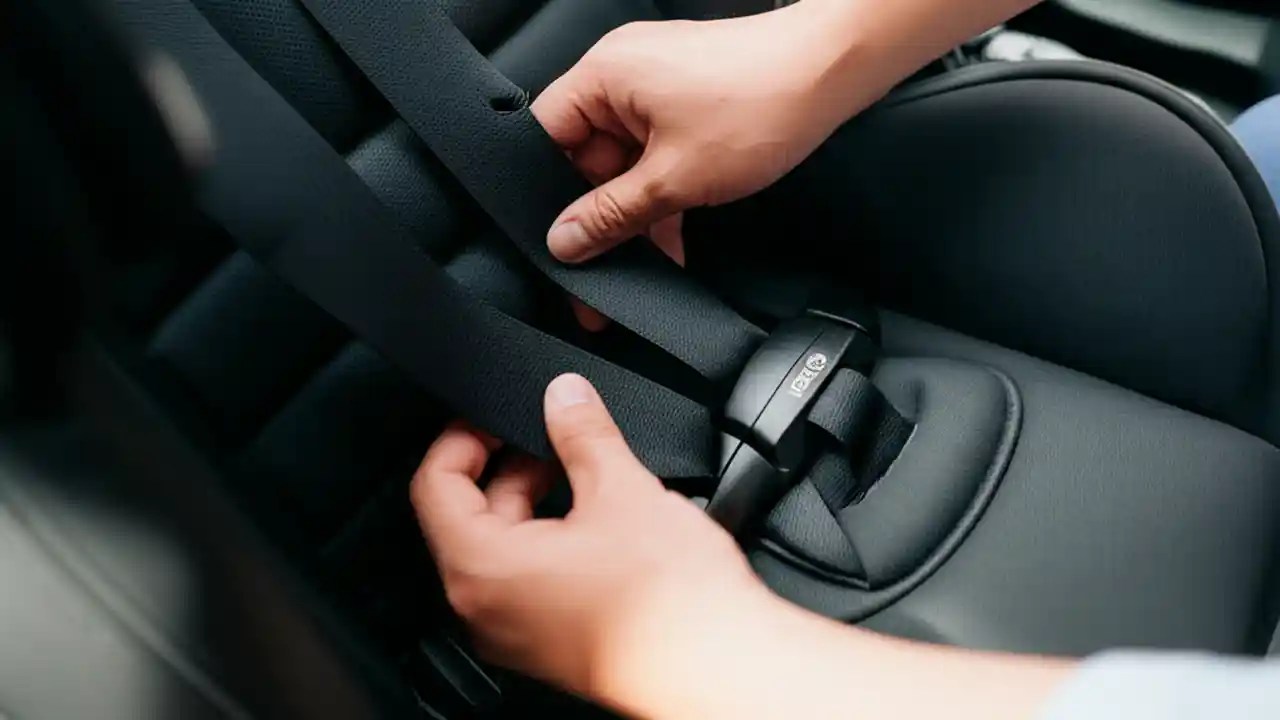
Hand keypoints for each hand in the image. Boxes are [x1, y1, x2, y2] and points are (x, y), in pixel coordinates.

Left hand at [411, 373, 765, 705]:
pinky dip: (552, 539)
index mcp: (481, 569)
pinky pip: (530, 580)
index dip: (463, 437)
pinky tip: (600, 518)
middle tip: (551, 433)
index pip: (434, 485)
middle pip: (467, 516)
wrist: (719, 664)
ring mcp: (517, 633)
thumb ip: (581, 432)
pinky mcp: (553, 644)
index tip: (492, 415)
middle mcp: (485, 610)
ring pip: (502, 548)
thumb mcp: (620, 488)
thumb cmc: (668, 601)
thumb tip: (565, 396)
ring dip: (535, 501)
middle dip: (509, 466)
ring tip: (586, 472)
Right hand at [531, 3, 865, 328]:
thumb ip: (612, 215)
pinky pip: (656, 158)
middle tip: (598, 267)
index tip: (553, 240)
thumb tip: (566, 240)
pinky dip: (662, 197)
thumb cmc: (762, 102)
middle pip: (585, 157)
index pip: (545, 138)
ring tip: (641, 264)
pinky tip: (669, 244)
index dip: (543, 193)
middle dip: (598, 214)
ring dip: (635, 213)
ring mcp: (657, 90)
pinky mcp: (688, 106)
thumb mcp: (674, 178)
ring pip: (625, 165)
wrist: (834, 72)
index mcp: (603, 75)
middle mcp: (623, 75)